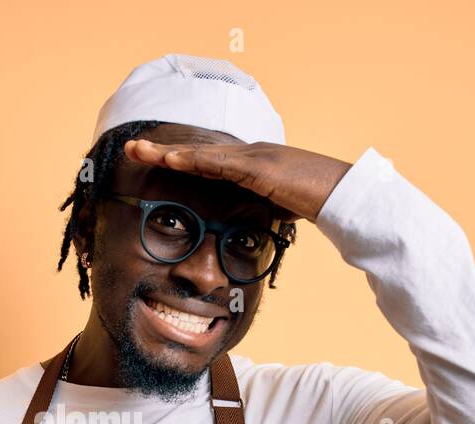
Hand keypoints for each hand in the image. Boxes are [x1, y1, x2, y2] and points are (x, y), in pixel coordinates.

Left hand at [122, 139, 352, 223]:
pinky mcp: (259, 167)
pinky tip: (172, 159)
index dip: (178, 159)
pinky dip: (194, 161)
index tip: (152, 159)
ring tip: (140, 151)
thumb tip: (252, 224)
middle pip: (196, 152)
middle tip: (131, 148)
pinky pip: (219, 163)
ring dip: (169, 153)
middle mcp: (248, 155)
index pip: (206, 161)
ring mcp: (253, 157)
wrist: (342, 193)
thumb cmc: (315, 201)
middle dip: (162, 151)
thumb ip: (261, 209)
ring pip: (202, 154)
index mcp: (250, 165)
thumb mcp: (279, 206)